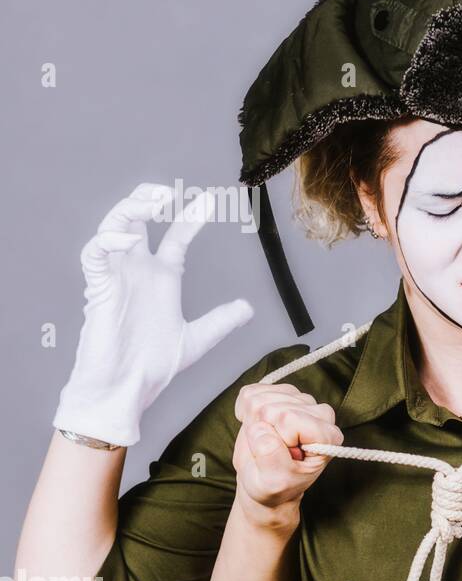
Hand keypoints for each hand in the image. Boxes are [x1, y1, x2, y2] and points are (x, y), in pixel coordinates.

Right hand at [52, 182, 254, 445]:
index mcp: (161, 278)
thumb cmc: (152, 365)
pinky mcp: (98, 289)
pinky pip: (95, 254)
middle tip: (172, 191)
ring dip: (131, 209)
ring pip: (114, 227)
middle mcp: (138, 271)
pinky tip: (129, 238)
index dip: (191, 216)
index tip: (210, 200)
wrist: (126, 389)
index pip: (176, 236)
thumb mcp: (198, 339)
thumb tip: (247, 308)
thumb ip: (221, 321)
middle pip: (137, 220)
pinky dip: (109, 240)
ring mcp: (117, 277)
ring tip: (154, 201)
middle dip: (150, 198)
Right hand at [232, 382, 343, 525]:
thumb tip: (262, 429)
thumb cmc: (274, 486)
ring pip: (260, 399)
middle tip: (268, 451)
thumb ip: (271, 457)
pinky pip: (250, 393)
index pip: (289, 419)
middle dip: (262, 431)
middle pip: (273, 408)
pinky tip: (256, 427)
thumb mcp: (274, 483)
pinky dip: (244, 412)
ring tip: (264, 441)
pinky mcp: (282, 393)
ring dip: (253, 422)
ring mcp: (301, 401)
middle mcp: (319, 414)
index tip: (283, 456)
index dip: (276, 439)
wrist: (264, 482)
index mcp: (327, 436)